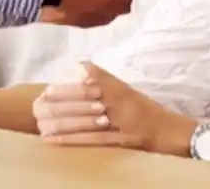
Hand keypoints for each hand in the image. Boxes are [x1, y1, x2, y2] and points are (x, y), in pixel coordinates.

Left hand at [32, 62, 194, 155]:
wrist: (171, 130)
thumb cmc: (144, 110)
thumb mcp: (125, 89)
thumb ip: (104, 80)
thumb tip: (81, 68)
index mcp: (118, 87)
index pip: (86, 83)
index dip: (65, 89)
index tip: (46, 91)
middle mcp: (119, 101)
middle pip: (82, 101)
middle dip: (57, 106)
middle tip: (38, 108)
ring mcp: (121, 121)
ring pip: (84, 121)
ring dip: (60, 123)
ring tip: (41, 125)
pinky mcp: (122, 140)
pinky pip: (93, 140)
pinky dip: (71, 140)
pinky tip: (54, 140)